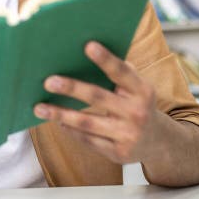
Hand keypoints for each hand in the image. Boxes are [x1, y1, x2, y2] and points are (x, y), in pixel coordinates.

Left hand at [33, 41, 165, 164]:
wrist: (159, 142)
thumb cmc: (137, 104)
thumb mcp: (137, 88)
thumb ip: (118, 73)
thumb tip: (80, 54)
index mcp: (142, 90)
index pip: (122, 72)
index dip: (106, 59)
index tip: (88, 45)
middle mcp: (137, 112)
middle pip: (98, 97)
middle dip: (72, 88)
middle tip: (48, 81)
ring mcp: (128, 135)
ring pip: (87, 123)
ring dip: (60, 114)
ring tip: (39, 107)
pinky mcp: (118, 153)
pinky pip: (88, 140)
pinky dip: (71, 130)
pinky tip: (57, 121)